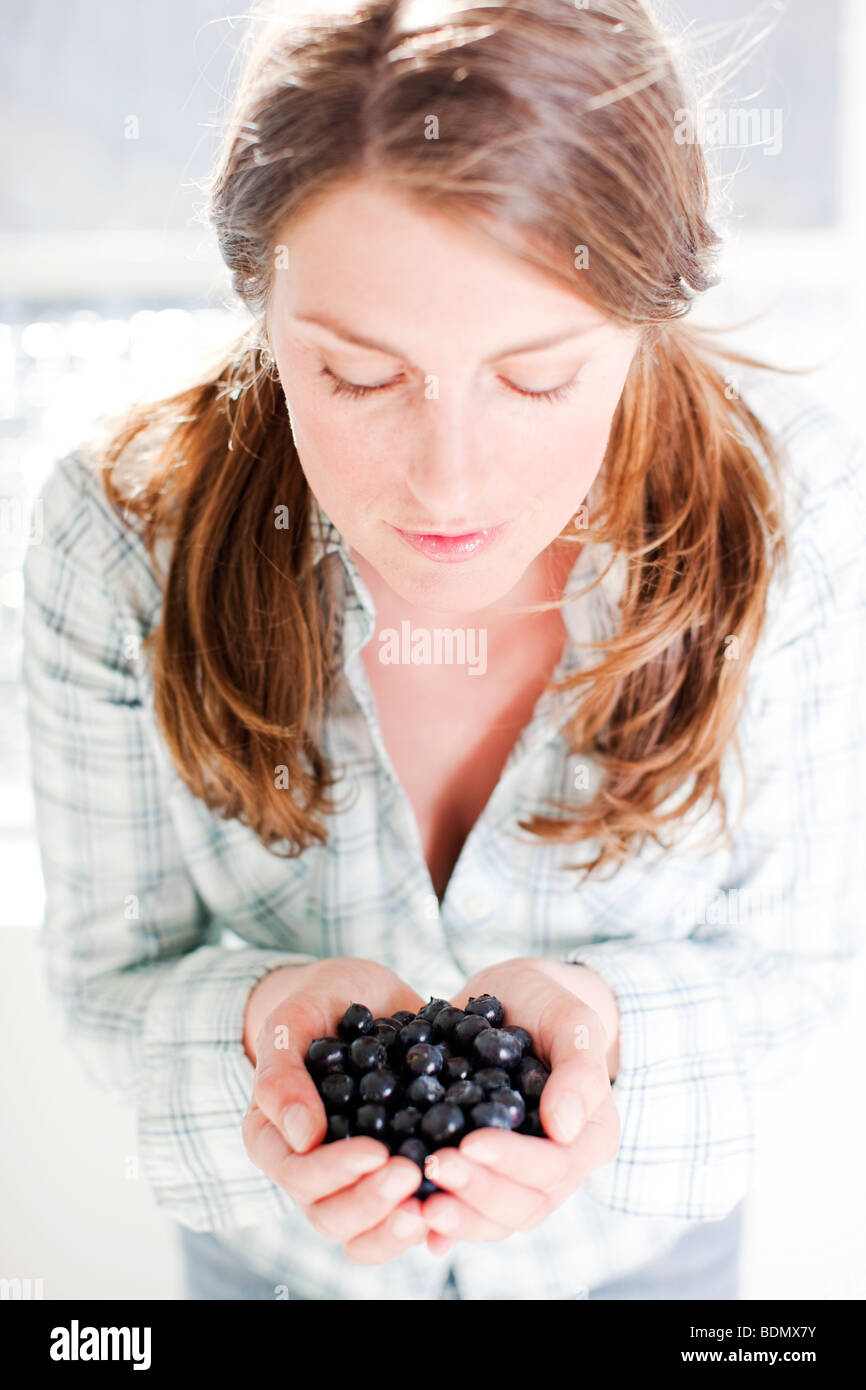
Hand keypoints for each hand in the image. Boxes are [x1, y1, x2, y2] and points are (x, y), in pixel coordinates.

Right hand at [242, 956, 429, 1263]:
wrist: (367, 996)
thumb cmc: (321, 1002)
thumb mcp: (294, 1018)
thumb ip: (283, 1071)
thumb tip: (302, 1138)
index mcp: (275, 1136)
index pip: (297, 1174)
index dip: (334, 1172)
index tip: (375, 1152)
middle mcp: (312, 1168)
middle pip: (330, 1217)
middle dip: (370, 1205)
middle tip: (410, 1175)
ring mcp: (355, 1177)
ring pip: (365, 1234)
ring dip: (395, 1228)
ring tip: (431, 1209)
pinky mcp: (396, 1172)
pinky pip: (405, 1215)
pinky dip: (429, 1224)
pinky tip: (452, 1214)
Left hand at [419, 957, 620, 1255]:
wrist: (516, 999)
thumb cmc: (550, 1004)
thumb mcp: (572, 1020)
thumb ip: (577, 1070)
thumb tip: (564, 1129)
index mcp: (590, 1137)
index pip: (556, 1167)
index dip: (514, 1162)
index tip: (471, 1143)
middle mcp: (558, 1168)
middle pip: (523, 1205)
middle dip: (477, 1191)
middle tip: (434, 1166)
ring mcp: (518, 1177)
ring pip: (493, 1219)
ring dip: (455, 1215)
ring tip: (412, 1202)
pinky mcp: (483, 1174)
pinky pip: (465, 1209)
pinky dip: (440, 1224)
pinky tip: (410, 1218)